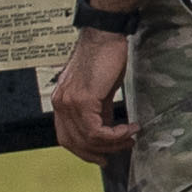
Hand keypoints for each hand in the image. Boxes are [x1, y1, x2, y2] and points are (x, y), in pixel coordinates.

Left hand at [51, 27, 136, 162]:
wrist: (105, 35)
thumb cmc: (104, 58)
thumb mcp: (99, 90)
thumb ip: (98, 110)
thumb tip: (106, 128)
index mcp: (61, 101)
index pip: (66, 137)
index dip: (85, 151)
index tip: (104, 156)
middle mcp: (60, 103)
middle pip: (74, 143)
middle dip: (100, 152)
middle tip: (123, 148)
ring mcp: (68, 102)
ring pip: (88, 139)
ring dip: (113, 143)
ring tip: (131, 136)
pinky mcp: (82, 99)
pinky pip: (96, 130)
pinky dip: (115, 135)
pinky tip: (129, 128)